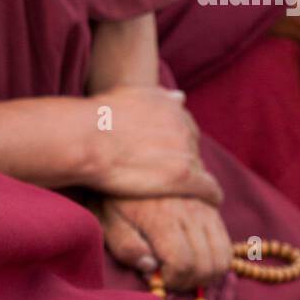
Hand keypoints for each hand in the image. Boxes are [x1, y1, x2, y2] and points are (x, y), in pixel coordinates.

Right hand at [75, 86, 221, 205]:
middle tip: (169, 175)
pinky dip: (211, 196)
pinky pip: (209, 188)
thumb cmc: (98, 119)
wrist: (88, 139)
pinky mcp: (184, 176)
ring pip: (199, 168)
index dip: (176, 142)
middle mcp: (181, 125)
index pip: (185, 126)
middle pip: (192, 148)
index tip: (168, 154)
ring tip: (186, 194)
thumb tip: (182, 97)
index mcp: (169, 105)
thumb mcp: (129, 95)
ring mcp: (184, 150)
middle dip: (183, 160)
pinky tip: (210, 204)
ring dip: (194, 179)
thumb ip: (158, 97)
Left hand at [96, 195, 231, 291]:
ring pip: (223, 255)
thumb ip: (125, 246)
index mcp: (161, 216)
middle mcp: (188, 210)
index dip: (173, 280)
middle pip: (207, 264)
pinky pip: (226, 240)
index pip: (183, 264)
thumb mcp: (107, 219)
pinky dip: (216, 256)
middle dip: (190, 281)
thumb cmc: (111, 192)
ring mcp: (203, 206)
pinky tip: (194, 254)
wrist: (124, 154)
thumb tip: (151, 268)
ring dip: (207, 272)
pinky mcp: (210, 203)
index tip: (159, 277)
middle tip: (171, 277)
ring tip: (184, 269)